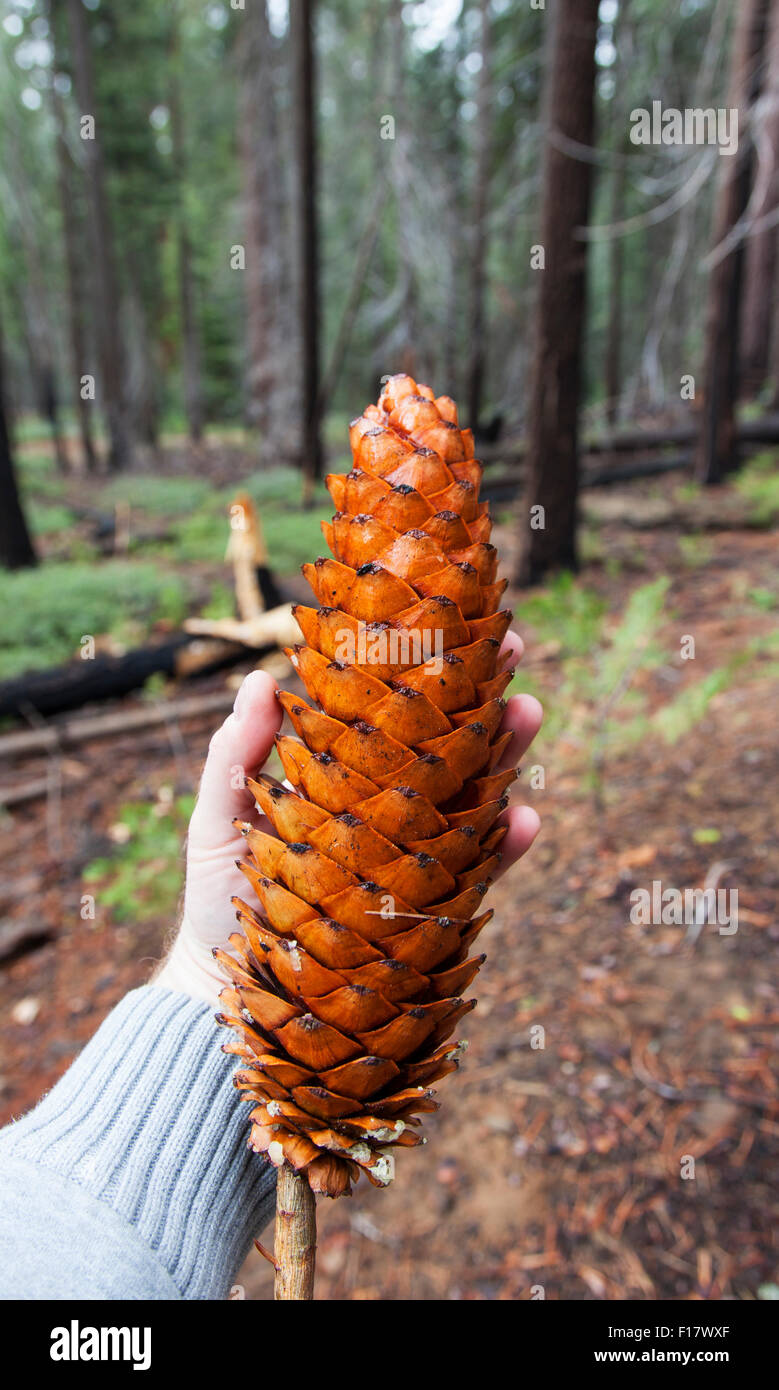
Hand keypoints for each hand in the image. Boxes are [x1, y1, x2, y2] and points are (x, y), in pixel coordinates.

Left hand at [155, 636, 541, 1006]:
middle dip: (482, 693)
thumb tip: (260, 678)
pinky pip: (478, 870)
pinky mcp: (431, 907)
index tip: (446, 621)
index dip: (420, 668)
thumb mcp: (219, 816)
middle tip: (511, 649)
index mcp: (345, 774)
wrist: (228, 984)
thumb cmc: (222, 892)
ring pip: (476, 791)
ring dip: (507, 753)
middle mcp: (389, 807)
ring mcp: (415, 853)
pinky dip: (506, 846)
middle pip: (447, 741)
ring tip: (527, 713)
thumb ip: (237, 753)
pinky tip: (522, 820)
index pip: (392, 712)